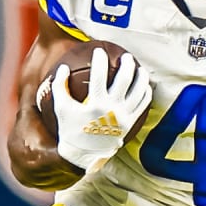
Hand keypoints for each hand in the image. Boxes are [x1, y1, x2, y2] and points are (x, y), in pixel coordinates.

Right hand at [52, 49, 151, 173]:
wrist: (83, 154)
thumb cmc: (70, 129)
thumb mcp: (61, 108)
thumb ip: (59, 86)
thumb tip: (63, 67)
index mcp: (95, 104)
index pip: (99, 75)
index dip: (100, 60)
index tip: (99, 51)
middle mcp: (113, 109)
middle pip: (125, 80)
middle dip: (126, 64)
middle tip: (126, 57)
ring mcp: (124, 117)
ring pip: (139, 91)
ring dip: (141, 77)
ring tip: (139, 68)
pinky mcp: (131, 123)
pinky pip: (143, 105)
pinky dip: (145, 93)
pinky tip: (144, 86)